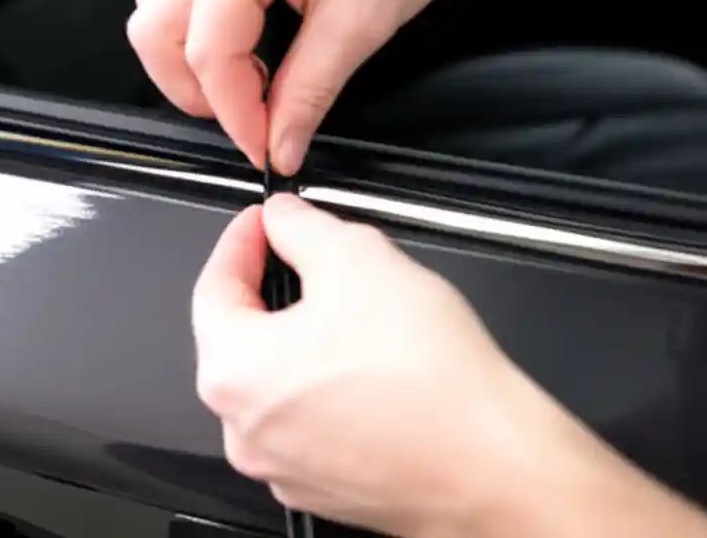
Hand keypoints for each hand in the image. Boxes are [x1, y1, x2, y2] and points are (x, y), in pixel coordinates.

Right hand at [127, 0, 495, 171]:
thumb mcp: (362, 21)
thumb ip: (309, 93)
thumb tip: (280, 144)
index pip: (208, 55)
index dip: (235, 116)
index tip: (266, 149)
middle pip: (156, 34)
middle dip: (194, 91)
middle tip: (249, 121)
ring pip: (160, 10)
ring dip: (191, 60)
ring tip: (250, 84)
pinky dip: (205, 30)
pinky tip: (251, 46)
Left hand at [193, 196, 706, 536]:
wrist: (492, 467)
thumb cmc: (427, 378)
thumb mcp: (356, 256)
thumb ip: (302, 227)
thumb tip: (283, 219)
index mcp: (231, 370)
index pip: (213, 285)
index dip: (242, 240)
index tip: (264, 220)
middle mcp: (243, 428)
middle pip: (243, 336)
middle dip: (276, 289)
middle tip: (315, 258)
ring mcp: (282, 465)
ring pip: (280, 380)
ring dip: (307, 340)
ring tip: (361, 314)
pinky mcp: (324, 486)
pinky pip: (313, 421)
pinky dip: (332, 388)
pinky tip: (377, 369)